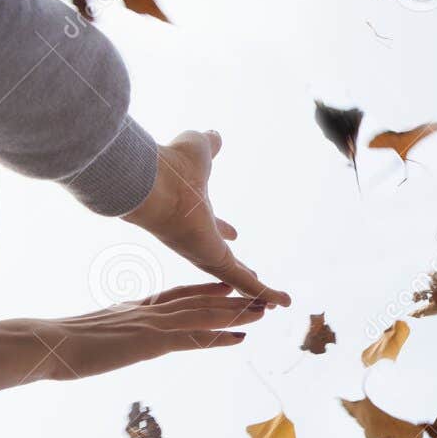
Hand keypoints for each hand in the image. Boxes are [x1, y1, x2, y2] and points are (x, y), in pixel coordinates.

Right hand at [0, 282, 264, 391]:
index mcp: (134, 310)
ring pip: (202, 315)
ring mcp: (151, 325)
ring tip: (263, 310)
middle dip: (230, 299)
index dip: (205, 291)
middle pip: (197, 301)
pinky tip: (240, 337)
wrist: (45, 343)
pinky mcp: (151, 341)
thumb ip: (109, 335)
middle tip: (260, 294)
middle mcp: (148, 312)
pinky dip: (219, 336)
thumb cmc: (58, 344)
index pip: (177, 296)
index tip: (227, 286)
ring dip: (235, 313)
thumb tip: (109, 342)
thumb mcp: (91, 337)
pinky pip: (193, 336)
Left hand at [122, 130, 289, 305]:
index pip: (210, 225)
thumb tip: (215, 134)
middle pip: (220, 258)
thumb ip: (208, 145)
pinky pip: (244, 282)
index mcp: (191, 212)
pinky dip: (265, 293)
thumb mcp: (198, 150)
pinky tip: (284, 303)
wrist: (152, 182)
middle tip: (252, 275)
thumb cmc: (169, 165)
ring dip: (252, 290)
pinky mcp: (215, 262)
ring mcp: (204, 253)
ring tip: (270, 303)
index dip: (222, 228)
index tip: (235, 232)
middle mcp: (195, 238)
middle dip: (236, 266)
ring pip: (232, 277)